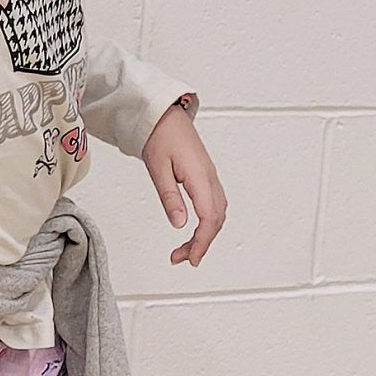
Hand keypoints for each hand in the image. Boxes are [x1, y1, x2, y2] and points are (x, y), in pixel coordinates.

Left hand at [143, 99, 225, 269]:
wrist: (165, 116)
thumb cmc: (160, 137)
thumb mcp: (158, 169)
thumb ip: (170, 198)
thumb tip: (179, 224)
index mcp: (200, 176)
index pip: (208, 217)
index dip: (202, 241)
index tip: (190, 258)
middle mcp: (210, 178)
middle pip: (216, 219)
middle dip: (202, 243)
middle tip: (182, 258)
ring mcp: (211, 178)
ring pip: (217, 214)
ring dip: (205, 235)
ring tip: (184, 249)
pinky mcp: (207, 178)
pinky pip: (215, 205)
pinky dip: (208, 223)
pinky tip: (195, 230)